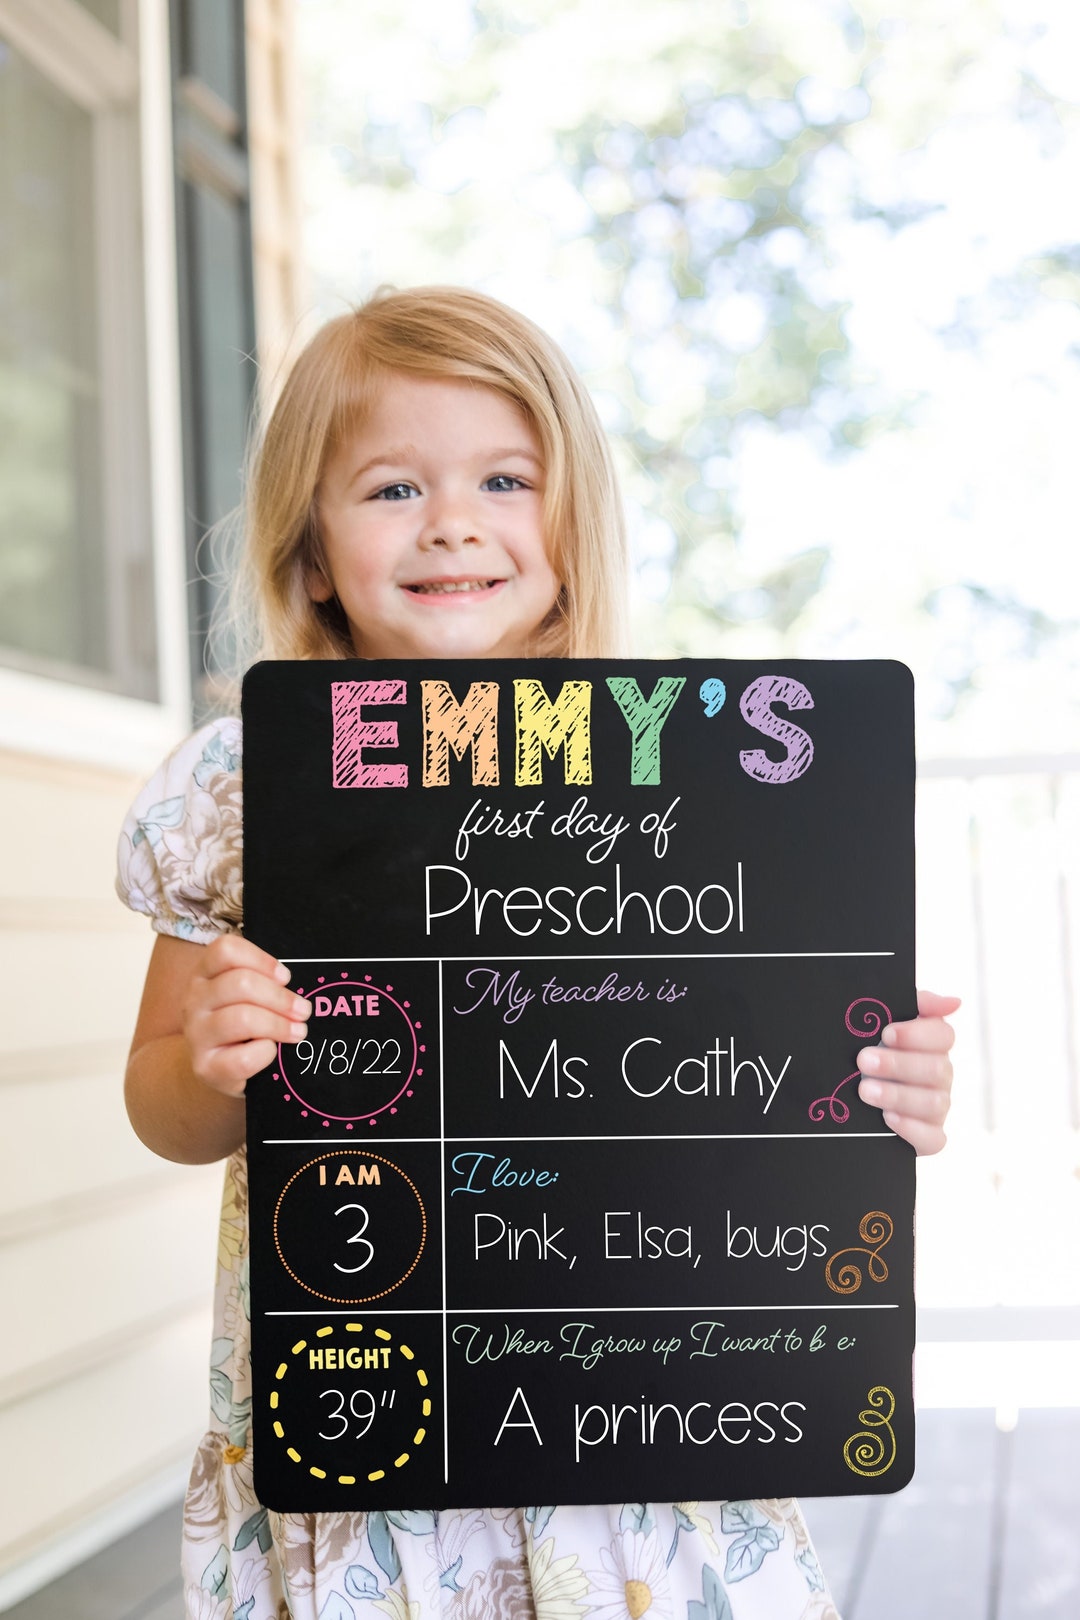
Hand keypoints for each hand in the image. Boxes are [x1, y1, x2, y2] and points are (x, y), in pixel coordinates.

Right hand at [180, 934, 311, 1097]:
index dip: (261, 960)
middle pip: (240, 983)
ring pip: (242, 1018)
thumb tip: (296, 992)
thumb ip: (263, 983)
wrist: (217, 1067)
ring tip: (298, 1031)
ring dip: (279, 1024)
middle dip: (281, 997)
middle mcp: (194, 1000)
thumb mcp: (245, 996)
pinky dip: (266, 1053)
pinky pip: (244, 1058)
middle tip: (304, 1010)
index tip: (286, 977)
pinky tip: (272, 1050)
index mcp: (204, 973)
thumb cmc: (241, 1024)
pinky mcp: (204, 1067)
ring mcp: (196, 1034)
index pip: (226, 950)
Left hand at [856, 989, 958, 1154]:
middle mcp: (941, 1076)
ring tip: (865, 1090)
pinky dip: (911, 1128)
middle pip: (938, 1069)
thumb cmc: (869, 1052)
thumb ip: (915, 1005)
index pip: (943, 1035)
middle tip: (864, 1060)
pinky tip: (887, 1118)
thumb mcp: (881, 1023)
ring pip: (935, 1103)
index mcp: (932, 1046)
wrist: (845, 1101)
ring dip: (898, 1095)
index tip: (886, 1033)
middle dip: (898, 1064)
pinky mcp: (930, 1138)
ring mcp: (938, 1108)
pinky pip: (934, 1139)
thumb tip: (954, 1002)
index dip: (917, 1034)